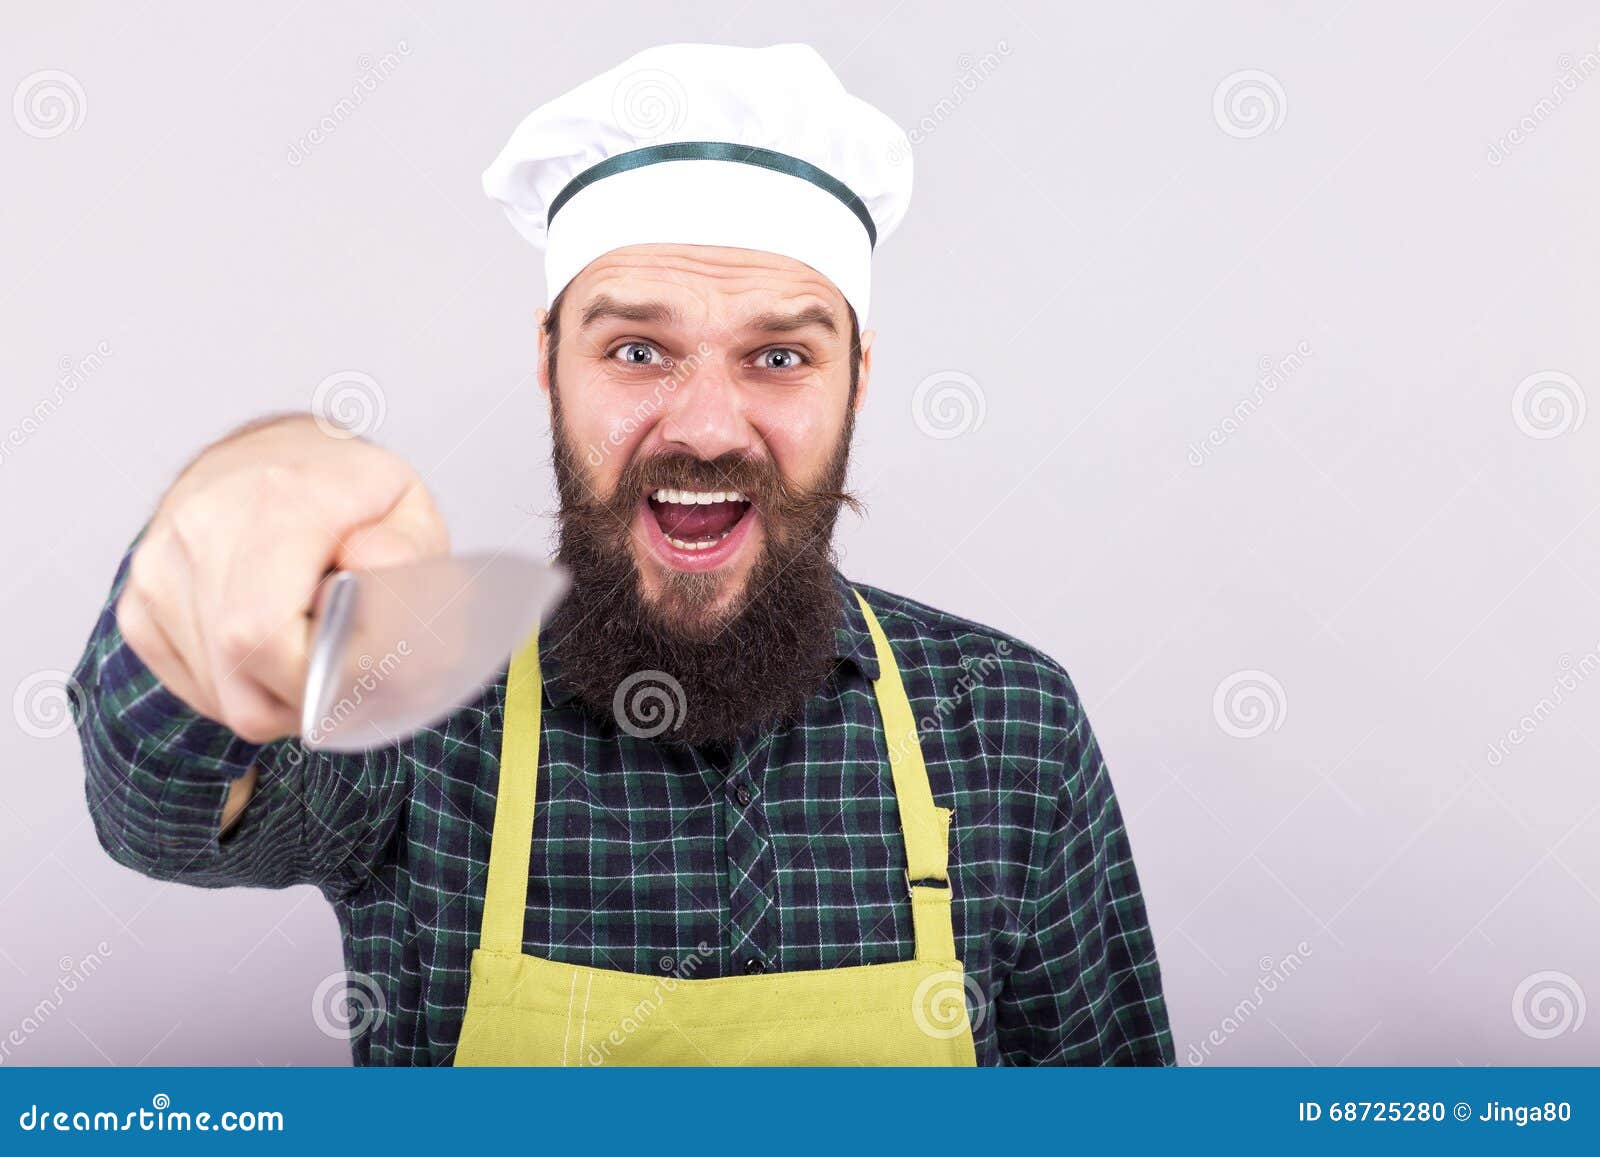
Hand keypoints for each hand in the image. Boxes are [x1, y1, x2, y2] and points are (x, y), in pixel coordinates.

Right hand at [115, 415, 448, 742]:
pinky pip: (194, 688)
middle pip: (242, 676)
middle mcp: (198, 531)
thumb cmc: (349, 494)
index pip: (265, 636)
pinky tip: (272, 648)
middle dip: (308, 697)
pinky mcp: (138, 606)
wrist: (276, 457)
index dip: (319, 678)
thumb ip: (405, 551)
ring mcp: (157, 570)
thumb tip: (368, 579)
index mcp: (272, 502)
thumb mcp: (407, 509)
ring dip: (278, 696)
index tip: (361, 671)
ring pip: (221, 695)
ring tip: (312, 650)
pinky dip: (242, 689)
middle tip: (345, 671)